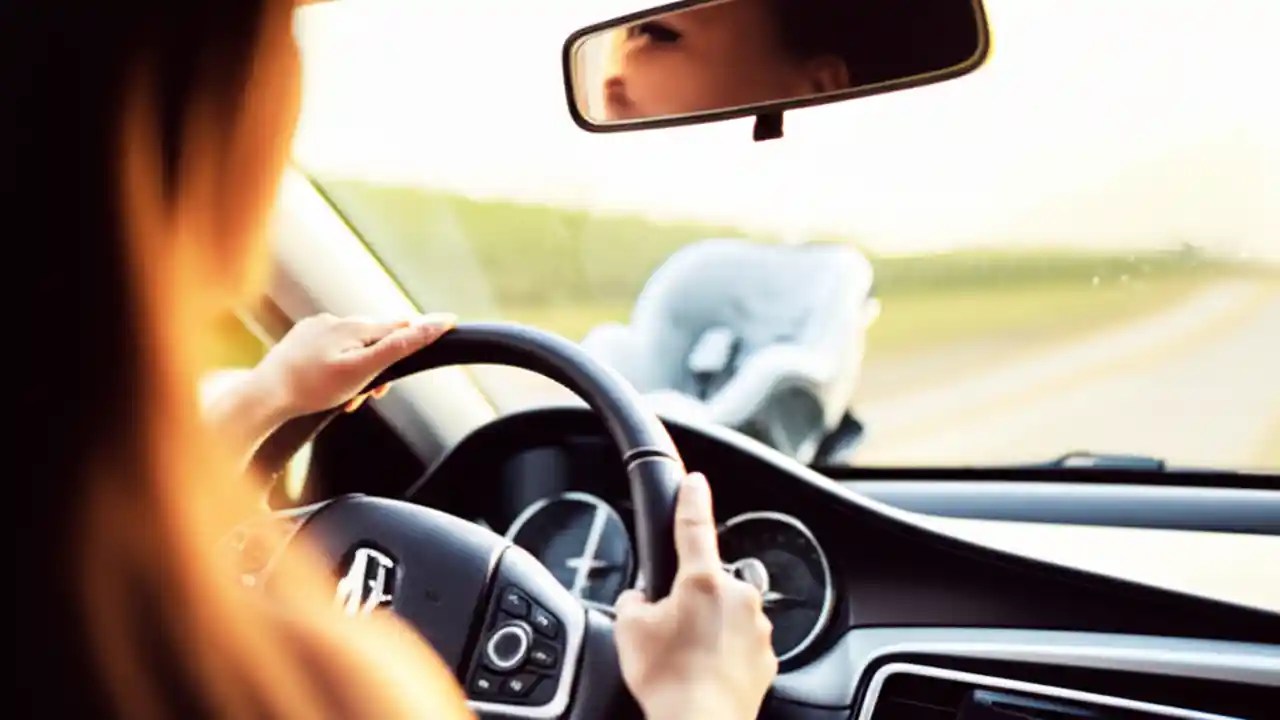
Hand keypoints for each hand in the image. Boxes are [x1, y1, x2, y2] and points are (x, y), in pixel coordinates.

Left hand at [251, 311, 455, 416]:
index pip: (401, 326)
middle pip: (377, 339)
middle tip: (374, 396)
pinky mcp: (301, 339)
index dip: (420, 336)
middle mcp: (337, 320)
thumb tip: (436, 323)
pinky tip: (329, 385)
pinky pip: (331, 348)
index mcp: (356, 326)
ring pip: (353, 345)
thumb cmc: (314, 387)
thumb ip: (401, 346)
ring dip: (360, 369)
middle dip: (383, 365)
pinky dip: (340, 366)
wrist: (264, 394)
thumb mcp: (365, 369)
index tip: (448, 326)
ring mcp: (316, 328)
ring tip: (348, 399)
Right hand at [614, 473, 776, 719]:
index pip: (695, 526)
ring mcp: (757, 626)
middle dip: (691, 599)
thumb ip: (634, 601)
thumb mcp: (629, 629)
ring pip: (728, 614)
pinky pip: (741, 643)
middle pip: (709, 582)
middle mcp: (737, 596)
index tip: (696, 482)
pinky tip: (705, 672)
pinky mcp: (766, 656)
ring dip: (710, 627)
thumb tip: (641, 600)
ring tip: (686, 659)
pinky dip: (725, 653)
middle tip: (669, 631)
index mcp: (702, 580)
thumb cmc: (667, 680)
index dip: (693, 500)